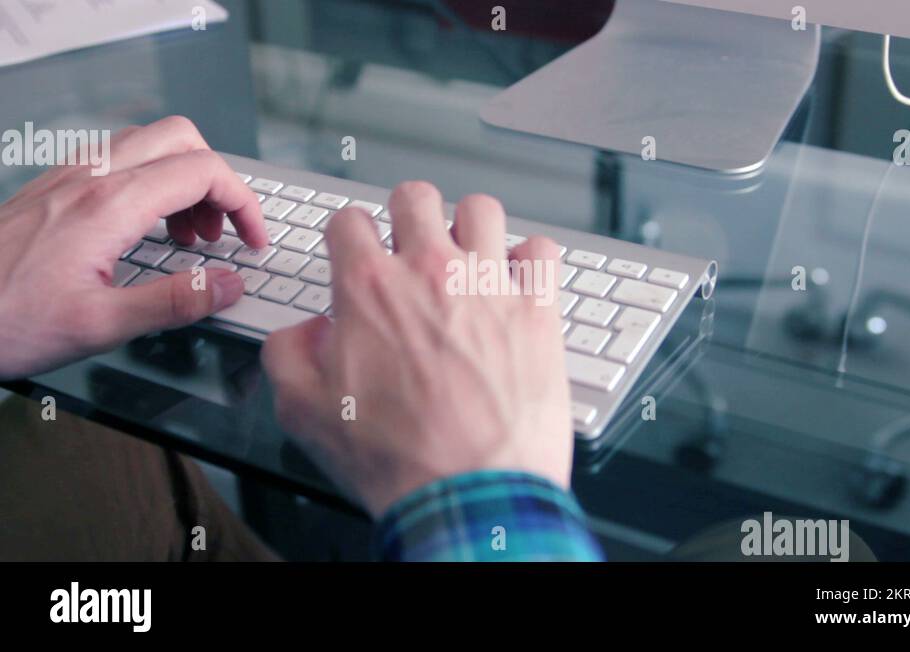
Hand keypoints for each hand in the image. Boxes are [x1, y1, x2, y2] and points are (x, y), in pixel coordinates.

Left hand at [0, 116, 267, 379]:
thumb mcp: (99, 326)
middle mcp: (89, 179)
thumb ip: (173, 302)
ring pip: (149, 145)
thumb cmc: (3, 319)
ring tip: (189, 238)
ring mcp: (68, 177)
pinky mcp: (53, 188)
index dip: (243, 204)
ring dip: (184, 182)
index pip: (202, 172)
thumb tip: (228, 285)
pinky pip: (118, 161)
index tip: (252, 239)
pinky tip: (145, 231)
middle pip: (181, 139)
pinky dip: (151, 185)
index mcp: (108, 207)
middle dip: (218, 181)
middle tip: (224, 230)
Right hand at [263, 182, 571, 516]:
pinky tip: (518, 283)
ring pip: (480, 209)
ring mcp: (489, 286)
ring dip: (468, 227)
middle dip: (406, 215)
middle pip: (415, 197)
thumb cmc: (398, 458)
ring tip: (466, 256)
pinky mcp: (537, 311)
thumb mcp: (305, 412)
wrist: (469, 493)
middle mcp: (430, 272)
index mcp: (370, 289)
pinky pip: (541, 252)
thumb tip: (304, 332)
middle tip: (409, 244)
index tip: (356, 251)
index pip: (349, 220)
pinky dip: (530, 260)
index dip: (347, 235)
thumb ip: (289, 354)